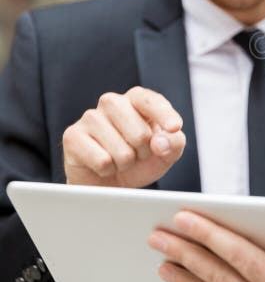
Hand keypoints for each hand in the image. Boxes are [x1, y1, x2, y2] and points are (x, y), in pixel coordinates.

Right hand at [62, 86, 184, 187]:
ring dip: (126, 163)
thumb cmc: (140, 161)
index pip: (150, 100)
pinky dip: (108, 170)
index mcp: (136, 99)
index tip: (174, 128)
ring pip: (122, 151)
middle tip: (137, 154)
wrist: (109, 182)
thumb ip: (173, 143)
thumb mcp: (167, 152)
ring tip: (119, 160)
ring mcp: (90, 117)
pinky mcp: (73, 136)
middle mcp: (112, 102)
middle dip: (144, 152)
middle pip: (140, 133)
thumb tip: (160, 143)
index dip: (164, 115)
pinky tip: (103, 165)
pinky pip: (102, 161)